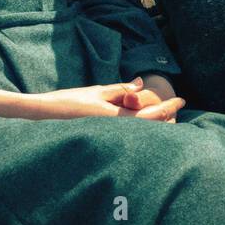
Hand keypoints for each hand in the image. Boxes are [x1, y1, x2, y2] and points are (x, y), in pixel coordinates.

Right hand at [0, 80, 184, 120]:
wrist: (42, 118)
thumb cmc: (68, 102)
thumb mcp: (97, 91)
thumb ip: (120, 90)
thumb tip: (140, 84)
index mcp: (115, 119)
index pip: (151, 116)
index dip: (168, 107)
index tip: (182, 99)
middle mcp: (115, 132)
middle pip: (150, 128)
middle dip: (165, 118)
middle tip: (175, 107)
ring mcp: (109, 138)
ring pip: (140, 132)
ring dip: (152, 123)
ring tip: (163, 113)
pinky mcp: (103, 140)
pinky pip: (128, 134)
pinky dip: (139, 127)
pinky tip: (140, 121)